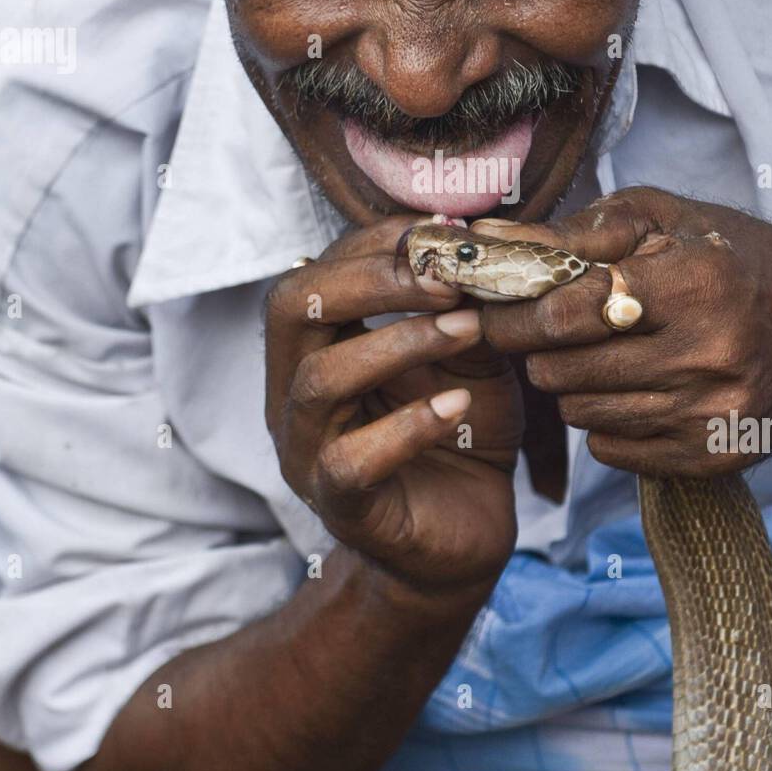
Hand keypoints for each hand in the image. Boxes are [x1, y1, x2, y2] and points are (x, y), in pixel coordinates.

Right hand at [265, 216, 523, 596]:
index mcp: (312, 347)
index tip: (446, 235)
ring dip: (399, 342)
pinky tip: (456, 407)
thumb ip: (462, 304)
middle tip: (450, 277)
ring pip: (319, 380)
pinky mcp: (340, 506)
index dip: (374, 243)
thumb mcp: (467, 355)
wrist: (466, 535)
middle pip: (294, 308)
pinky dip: (406, 426)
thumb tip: (478, 239)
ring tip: (468, 330)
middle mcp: (292, 393)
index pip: (315, 271)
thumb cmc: (459, 433)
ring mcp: (307, 451)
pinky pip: (351, 461)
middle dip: (374, 279)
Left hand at [473, 188, 771, 477]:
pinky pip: (613, 449)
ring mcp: (711, 415)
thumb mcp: (666, 218)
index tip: (490, 310)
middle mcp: (705, 356)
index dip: (513, 315)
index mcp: (691, 285)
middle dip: (537, 349)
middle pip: (564, 370)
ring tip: (592, 354)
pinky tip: (628, 388)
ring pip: (582, 413)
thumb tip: (492, 242)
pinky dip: (602, 420)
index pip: (565, 315)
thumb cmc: (737, 258)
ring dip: (569, 384)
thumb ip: (579, 230)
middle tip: (540, 330)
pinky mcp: (713, 457)